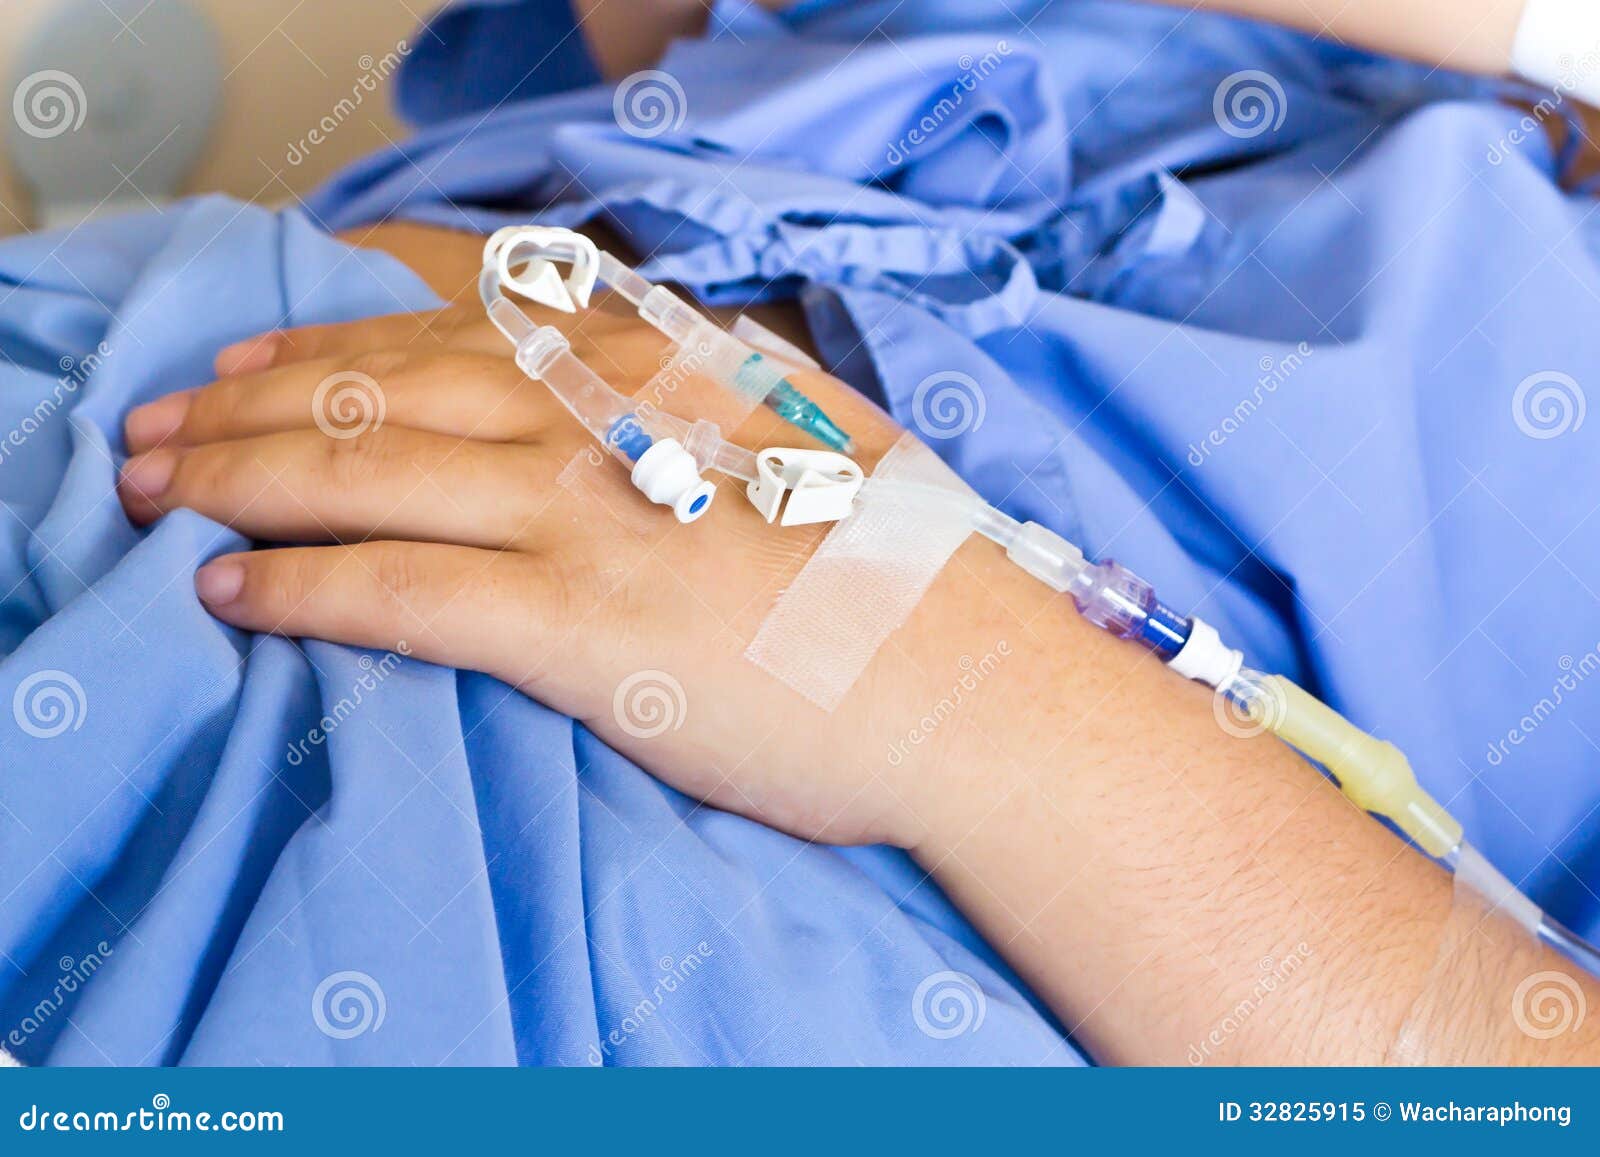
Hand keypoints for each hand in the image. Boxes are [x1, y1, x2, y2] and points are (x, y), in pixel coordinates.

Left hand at [117, 284, 1082, 852]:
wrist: (976, 682)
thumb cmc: (912, 571)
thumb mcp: (815, 431)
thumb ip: (710, 393)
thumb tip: (650, 378)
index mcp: (667, 361)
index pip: (460, 321)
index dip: (338, 333)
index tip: (266, 356)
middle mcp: (607, 414)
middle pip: (381, 385)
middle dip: (247, 401)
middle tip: (158, 424)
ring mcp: (586, 513)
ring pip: (359, 471)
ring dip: (232, 480)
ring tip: (150, 496)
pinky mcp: (574, 625)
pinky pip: (393, 592)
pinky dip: (295, 587)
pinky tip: (229, 594)